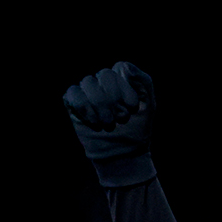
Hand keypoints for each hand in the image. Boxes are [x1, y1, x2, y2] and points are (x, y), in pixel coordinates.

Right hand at [63, 62, 157, 186]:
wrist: (124, 154)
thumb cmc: (137, 129)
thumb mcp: (148, 104)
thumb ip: (142, 80)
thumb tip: (123, 67)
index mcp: (121, 79)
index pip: (120, 68)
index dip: (126, 89)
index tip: (132, 109)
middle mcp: (103, 83)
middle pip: (104, 74)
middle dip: (114, 99)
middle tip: (121, 119)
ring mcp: (88, 93)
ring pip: (87, 82)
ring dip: (100, 104)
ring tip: (108, 123)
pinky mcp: (74, 105)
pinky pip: (73, 94)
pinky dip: (84, 107)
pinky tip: (94, 122)